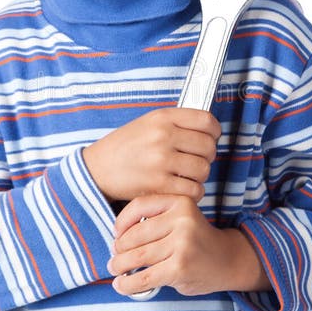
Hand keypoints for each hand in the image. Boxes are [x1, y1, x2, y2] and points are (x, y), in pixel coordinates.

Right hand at [82, 107, 220, 203]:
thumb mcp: (148, 123)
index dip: (214, 132)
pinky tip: (180, 188)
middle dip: (206, 157)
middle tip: (194, 160)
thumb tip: (209, 132)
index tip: (210, 139)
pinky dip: (192, 192)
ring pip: (203, 170)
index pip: (207, 121)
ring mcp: (161, 160)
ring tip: (185, 175)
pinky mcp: (159, 184)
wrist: (97, 168)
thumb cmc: (125, 147)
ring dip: (199, 177)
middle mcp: (163, 136)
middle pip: (208, 147)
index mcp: (163, 117)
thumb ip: (177, 124)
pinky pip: (193, 190)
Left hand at [107, 195, 270, 297]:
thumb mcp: (181, 218)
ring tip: (114, 270)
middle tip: (114, 258)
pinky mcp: (180, 267)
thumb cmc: (196, 240)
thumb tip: (116, 235)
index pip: (139, 206)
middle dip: (119, 249)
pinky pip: (146, 277)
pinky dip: (128, 283)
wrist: (228, 260)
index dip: (121, 222)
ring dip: (119, 266)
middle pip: (135, 235)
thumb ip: (156, 218)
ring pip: (137, 256)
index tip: (115, 234)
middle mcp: (182, 219)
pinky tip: (121, 285)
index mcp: (180, 202)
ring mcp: (182, 243)